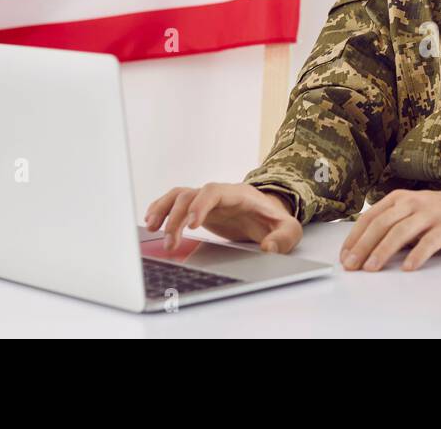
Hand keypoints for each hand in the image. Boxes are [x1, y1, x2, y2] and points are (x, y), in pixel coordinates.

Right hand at [144, 183, 301, 253]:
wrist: (268, 216)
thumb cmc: (276, 221)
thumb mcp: (289, 230)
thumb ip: (283, 238)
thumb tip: (267, 248)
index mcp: (239, 194)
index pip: (214, 192)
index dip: (201, 205)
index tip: (193, 224)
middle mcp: (220, 194)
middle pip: (191, 194)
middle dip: (177, 217)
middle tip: (170, 242)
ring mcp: (207, 200)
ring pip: (178, 196)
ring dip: (163, 211)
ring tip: (152, 229)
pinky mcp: (198, 208)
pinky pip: (175, 202)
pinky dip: (161, 209)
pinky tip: (151, 222)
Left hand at [339, 188, 440, 271]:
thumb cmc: (439, 213)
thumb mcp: (411, 211)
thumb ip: (390, 224)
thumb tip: (364, 250)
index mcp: (399, 199)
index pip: (369, 217)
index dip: (354, 237)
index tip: (344, 256)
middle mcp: (412, 203)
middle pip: (382, 224)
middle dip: (363, 246)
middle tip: (352, 265)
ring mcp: (430, 214)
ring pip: (401, 232)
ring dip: (383, 251)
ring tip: (372, 268)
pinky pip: (429, 242)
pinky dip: (416, 255)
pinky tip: (407, 267)